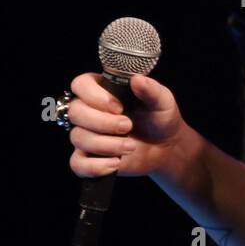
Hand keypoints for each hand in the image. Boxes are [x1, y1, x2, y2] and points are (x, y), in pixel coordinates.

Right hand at [65, 72, 185, 179]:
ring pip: (78, 138)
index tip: (119, 106)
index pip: (80, 85)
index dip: (94, 96)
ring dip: (106, 144)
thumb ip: (151, 90)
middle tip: (128, 126)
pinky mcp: (89, 158)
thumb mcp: (162, 101)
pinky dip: (96, 166)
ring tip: (131, 146)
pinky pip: (77, 164)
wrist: (168, 147)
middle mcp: (89, 112)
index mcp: (102, 91)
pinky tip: (116, 163)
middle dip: (102, 122)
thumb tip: (137, 79)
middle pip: (75, 112)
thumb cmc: (161, 118)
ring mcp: (87, 135)